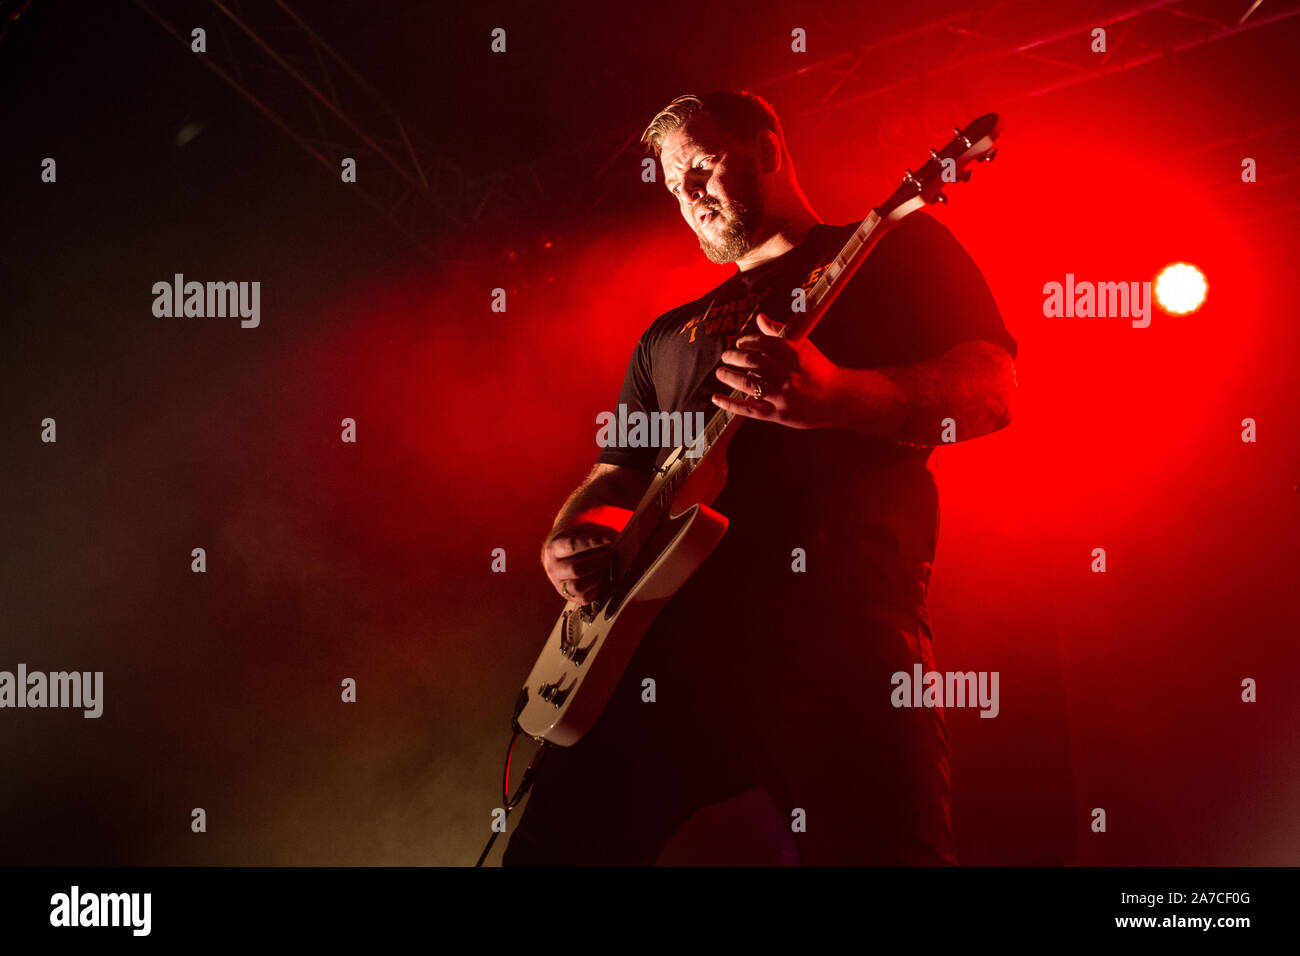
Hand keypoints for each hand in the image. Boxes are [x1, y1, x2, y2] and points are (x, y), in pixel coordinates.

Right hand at [542, 522, 617, 604]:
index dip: (592, 543)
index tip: (608, 541)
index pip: (572, 546)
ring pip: (578, 586)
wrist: (559, 557)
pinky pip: (584, 598)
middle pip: (575, 569)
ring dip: (596, 576)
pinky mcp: (569, 596)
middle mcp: (553, 568)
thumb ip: (595, 533)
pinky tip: (601, 578)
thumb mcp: (581, 531)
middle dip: (597, 562)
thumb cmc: (574, 542)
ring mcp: (559, 584)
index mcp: (554, 548)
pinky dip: (596, 589)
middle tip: (609, 555)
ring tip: (605, 567)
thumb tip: (612, 540)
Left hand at [711, 314, 845, 428]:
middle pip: (753, 362)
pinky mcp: (779, 414)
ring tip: (721, 373)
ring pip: (749, 385)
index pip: (764, 343)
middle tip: (726, 356)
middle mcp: (787, 374)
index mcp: (794, 354)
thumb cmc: (819, 370)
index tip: (740, 343)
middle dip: (735, 357)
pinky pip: (750, 409)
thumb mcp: (803, 347)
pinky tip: (717, 399)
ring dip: (730, 377)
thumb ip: (779, 332)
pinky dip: (731, 404)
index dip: (748, 342)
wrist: (839, 398)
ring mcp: (783, 395)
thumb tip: (759, 318)